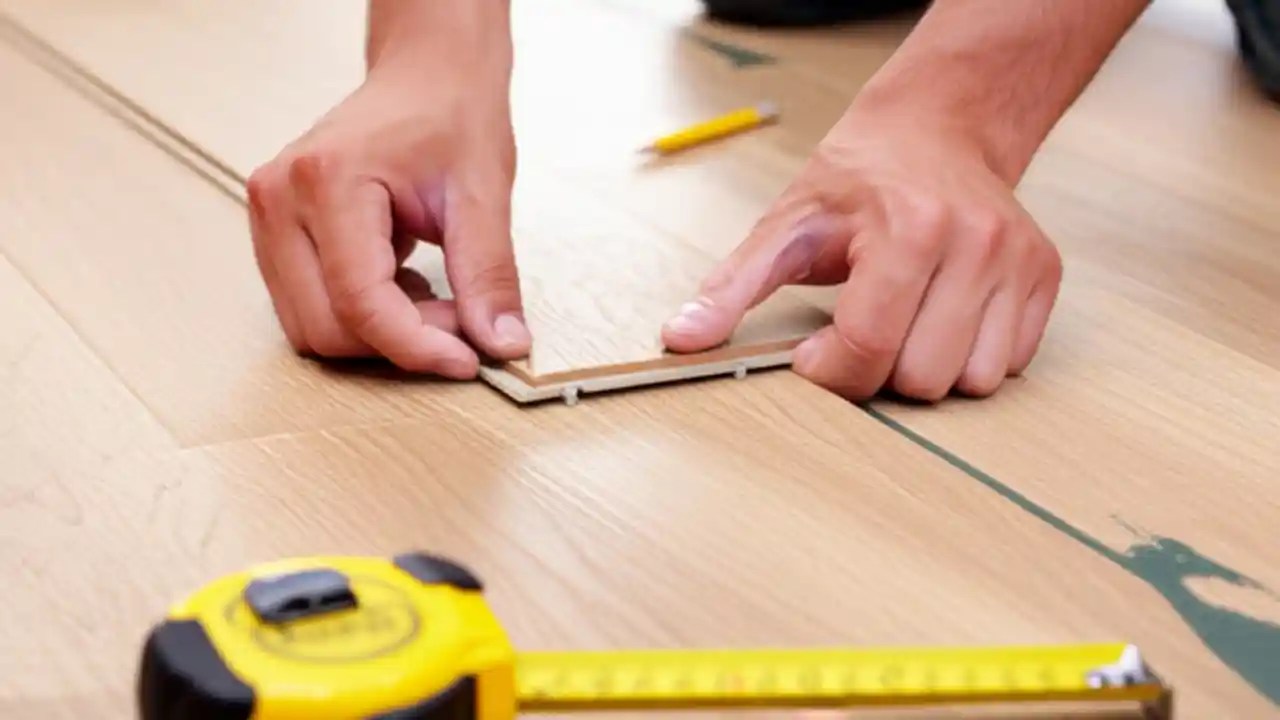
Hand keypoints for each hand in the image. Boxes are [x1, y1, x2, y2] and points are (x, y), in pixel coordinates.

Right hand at [246, 25, 527, 377]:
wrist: (426, 76)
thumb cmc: (449, 114)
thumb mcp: (483, 192)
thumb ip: (488, 274)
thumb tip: (502, 343)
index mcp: (327, 180)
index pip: (361, 302)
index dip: (417, 346)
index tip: (468, 360)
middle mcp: (280, 200)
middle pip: (327, 328)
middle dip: (400, 342)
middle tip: (462, 322)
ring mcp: (269, 218)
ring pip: (311, 328)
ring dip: (379, 336)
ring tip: (433, 296)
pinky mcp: (276, 234)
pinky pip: (308, 309)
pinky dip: (361, 319)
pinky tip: (403, 285)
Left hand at [661, 110, 1061, 401]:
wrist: (935, 129)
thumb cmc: (858, 180)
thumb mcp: (785, 225)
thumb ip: (732, 286)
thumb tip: (683, 337)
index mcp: (909, 228)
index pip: (868, 347)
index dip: (830, 371)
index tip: (814, 353)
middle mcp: (974, 243)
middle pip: (922, 377)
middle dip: (879, 370)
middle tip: (862, 327)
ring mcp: (1018, 261)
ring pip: (972, 382)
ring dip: (929, 369)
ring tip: (905, 321)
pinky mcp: (1045, 275)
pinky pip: (1010, 365)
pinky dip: (971, 357)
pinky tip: (943, 318)